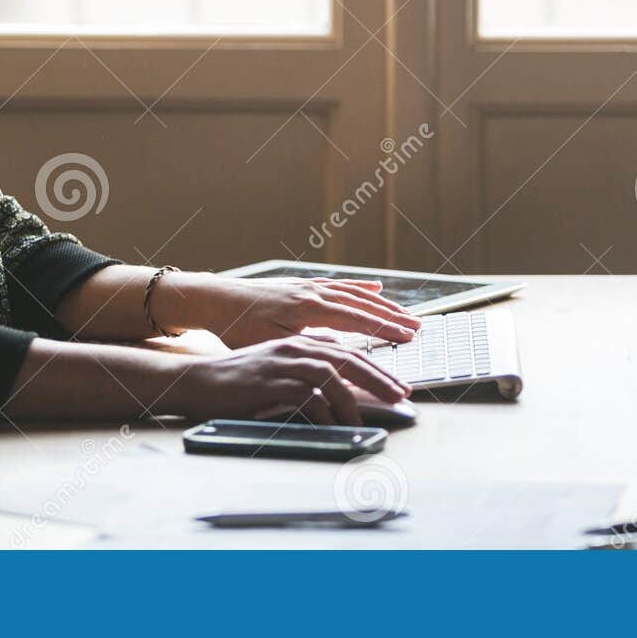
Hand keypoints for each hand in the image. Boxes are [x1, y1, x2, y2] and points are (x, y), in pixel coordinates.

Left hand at [165, 273, 420, 348]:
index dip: (384, 330)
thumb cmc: (239, 328)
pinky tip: (374, 288)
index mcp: (308, 310)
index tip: (408, 336)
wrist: (217, 299)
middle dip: (392, 317)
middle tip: (419, 327)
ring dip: (382, 304)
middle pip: (361, 306)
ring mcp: (309, 287)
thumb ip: (308, 347)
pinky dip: (360, 287)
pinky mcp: (303, 286)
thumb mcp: (272, 345)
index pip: (356, 321)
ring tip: (406, 312)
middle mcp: (313, 294)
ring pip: (354, 294)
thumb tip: (341, 353)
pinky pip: (339, 285)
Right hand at [168, 335, 410, 423]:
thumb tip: (339, 389)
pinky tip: (334, 424)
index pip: (348, 352)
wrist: (198, 381)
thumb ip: (306, 372)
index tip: (398, 386)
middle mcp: (295, 347)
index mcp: (300, 343)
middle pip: (348, 359)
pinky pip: (307, 396)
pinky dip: (325, 411)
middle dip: (379, 379)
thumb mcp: (278, 372)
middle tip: (401, 397)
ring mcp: (282, 363)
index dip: (377, 368)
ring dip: (354, 399)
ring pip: (331, 375)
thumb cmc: (239, 382)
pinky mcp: (269, 382)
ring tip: (367, 419)